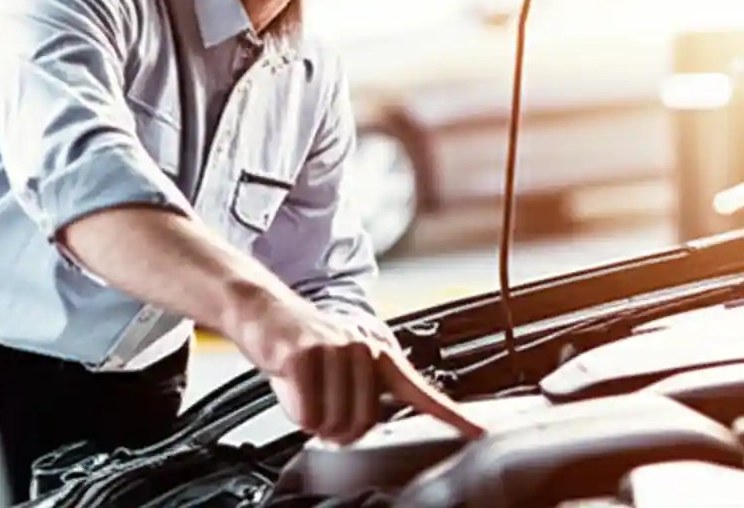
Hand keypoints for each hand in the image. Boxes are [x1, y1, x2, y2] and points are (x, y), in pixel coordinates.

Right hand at [228, 296, 484, 444]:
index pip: (421, 391)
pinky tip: (292, 386)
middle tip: (320, 404)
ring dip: (315, 419)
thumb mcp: (341, 368)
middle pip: (364, 423)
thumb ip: (363, 396)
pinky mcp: (308, 355)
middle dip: (337, 427)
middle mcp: (366, 349)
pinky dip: (297, 411)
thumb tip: (364, 431)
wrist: (265, 311)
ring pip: (336, 422)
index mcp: (380, 354)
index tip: (478, 432)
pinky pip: (310, 413)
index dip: (451, 415)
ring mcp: (338, 349)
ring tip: (305, 391)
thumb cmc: (301, 346)